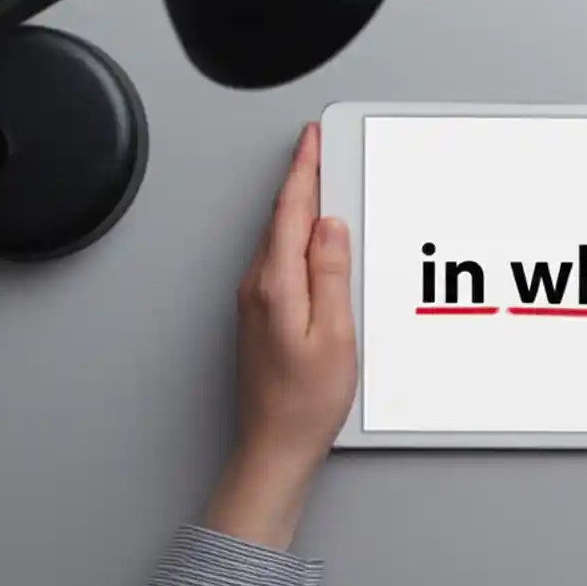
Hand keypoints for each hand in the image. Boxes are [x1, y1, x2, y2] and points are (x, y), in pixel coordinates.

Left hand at [203, 122, 357, 548]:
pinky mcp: (257, 314)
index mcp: (277, 285)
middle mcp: (256, 287)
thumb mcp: (334, 334)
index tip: (310, 140)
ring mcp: (252, 301)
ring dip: (297, 208)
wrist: (275, 445)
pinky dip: (292, 236)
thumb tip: (330, 228)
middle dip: (300, 180)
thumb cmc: (306, 401)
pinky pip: (276, 259)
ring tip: (319, 185)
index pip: (290, 211)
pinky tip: (308, 238)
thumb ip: (331, 274)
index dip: (303, 170)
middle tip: (318, 149)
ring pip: (276, 238)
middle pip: (280, 218)